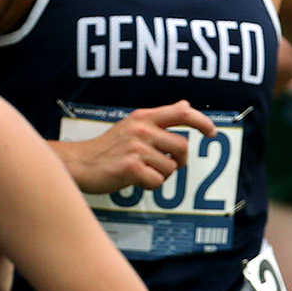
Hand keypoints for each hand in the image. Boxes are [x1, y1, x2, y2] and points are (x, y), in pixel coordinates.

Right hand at [56, 100, 217, 194]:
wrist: (79, 163)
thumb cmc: (107, 147)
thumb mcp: (132, 124)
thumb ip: (160, 117)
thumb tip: (186, 105)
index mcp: (144, 117)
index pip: (182, 113)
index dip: (202, 121)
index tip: (212, 132)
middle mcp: (141, 129)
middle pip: (182, 147)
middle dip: (178, 160)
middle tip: (163, 165)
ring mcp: (136, 148)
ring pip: (171, 168)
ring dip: (161, 175)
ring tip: (142, 171)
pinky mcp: (130, 168)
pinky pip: (157, 182)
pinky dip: (149, 185)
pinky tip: (134, 180)